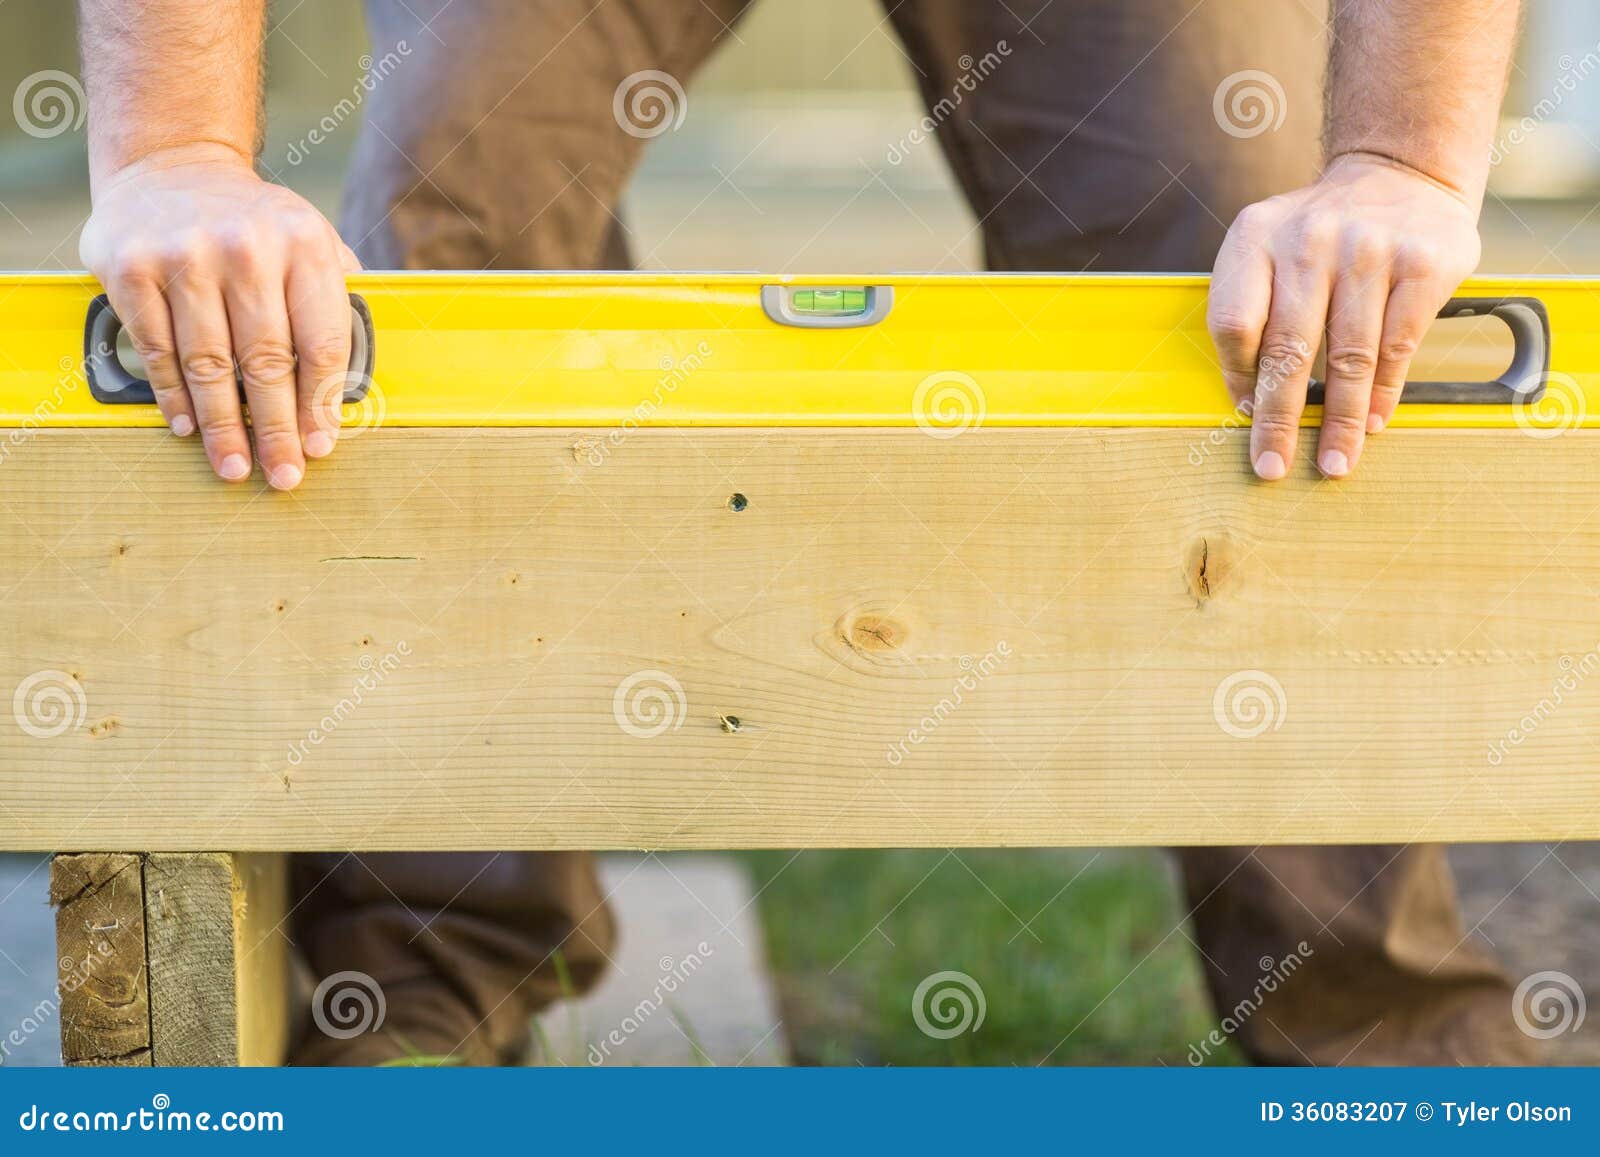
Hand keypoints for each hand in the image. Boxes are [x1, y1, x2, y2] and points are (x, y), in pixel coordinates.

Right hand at [80, 143, 360, 489]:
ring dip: (223, 425)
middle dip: (276, 428)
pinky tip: (187, 426)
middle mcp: (245, 247)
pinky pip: (157, 348)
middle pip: (266, 362)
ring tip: (235, 466)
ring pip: (208, 363)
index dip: (320, 403)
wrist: (170, 163)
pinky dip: (173, 395)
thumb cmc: (253, 222)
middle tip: (282, 474)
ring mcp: (183, 255)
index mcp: (302, 243)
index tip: (320, 446)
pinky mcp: (130, 267)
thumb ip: (334, 297)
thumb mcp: (308, 237)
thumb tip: (348, 380)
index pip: (319, 341)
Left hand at [1207, 153, 1481, 480]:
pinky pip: (1397, 345)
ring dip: (1338, 420)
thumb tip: (1249, 401)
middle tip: (1272, 468)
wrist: (1400, 173)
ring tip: (1333, 463)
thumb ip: (1251, 310)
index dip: (1237, 377)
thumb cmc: (1319, 235)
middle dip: (1279, 420)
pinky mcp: (1423, 264)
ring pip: (1348, 356)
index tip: (1245, 414)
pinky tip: (1372, 422)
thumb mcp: (1268, 248)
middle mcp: (1310, 239)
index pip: (1234, 323)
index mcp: (1256, 237)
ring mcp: (1370, 249)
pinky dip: (1383, 392)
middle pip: (1288, 349)